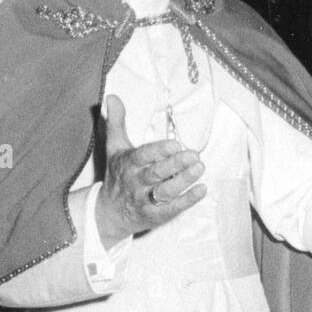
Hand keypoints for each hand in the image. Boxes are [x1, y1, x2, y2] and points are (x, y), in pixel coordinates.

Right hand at [95, 94, 206, 247]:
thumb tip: (112, 96)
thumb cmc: (118, 175)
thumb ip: (117, 122)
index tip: (175, 144)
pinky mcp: (156, 215)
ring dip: (184, 181)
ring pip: (166, 191)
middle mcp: (136, 182)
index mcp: (127, 164)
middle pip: (156, 174)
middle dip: (175, 165)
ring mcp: (146, 200)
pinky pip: (172, 208)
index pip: (143, 156)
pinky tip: (201, 190)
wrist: (110, 213)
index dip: (159, 151)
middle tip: (194, 155)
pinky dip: (187, 200)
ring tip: (200, 168)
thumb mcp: (114, 147)